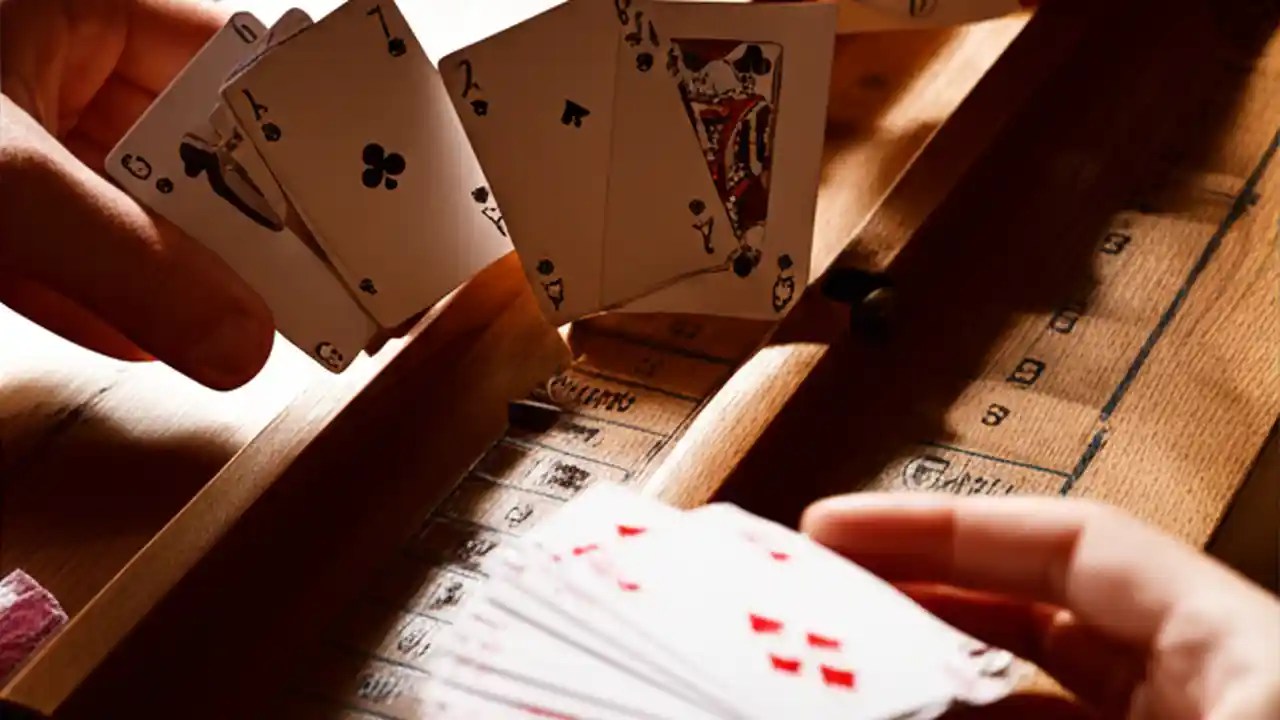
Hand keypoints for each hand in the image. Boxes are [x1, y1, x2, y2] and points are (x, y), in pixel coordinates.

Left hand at [1, 0, 273, 389]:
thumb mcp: (4, 184)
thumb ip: (125, 262)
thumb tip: (242, 347)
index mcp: (75, 8)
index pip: (228, 61)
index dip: (295, 131)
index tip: (347, 203)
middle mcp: (51, 59)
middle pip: (186, 145)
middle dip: (235, 220)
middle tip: (300, 284)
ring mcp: (8, 130)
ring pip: (122, 203)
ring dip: (170, 270)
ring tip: (242, 323)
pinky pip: (55, 247)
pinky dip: (96, 296)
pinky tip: (143, 344)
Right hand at [800, 494, 1279, 719]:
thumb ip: (1020, 718)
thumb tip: (897, 702)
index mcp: (1238, 640)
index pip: (1066, 538)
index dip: (940, 523)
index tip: (839, 526)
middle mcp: (1210, 676)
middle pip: (1037, 601)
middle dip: (923, 590)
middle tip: (825, 592)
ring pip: (1036, 682)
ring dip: (938, 673)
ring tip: (848, 669)